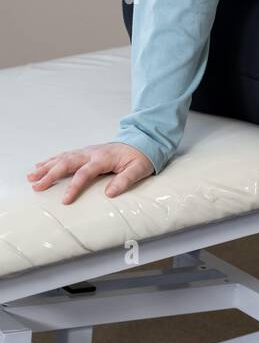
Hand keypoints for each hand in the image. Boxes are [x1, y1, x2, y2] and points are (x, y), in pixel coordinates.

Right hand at [26, 143, 155, 203]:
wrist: (142, 141)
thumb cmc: (140, 157)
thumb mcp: (139, 169)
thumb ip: (125, 180)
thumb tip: (110, 194)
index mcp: (103, 158)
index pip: (84, 173)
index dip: (74, 187)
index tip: (65, 201)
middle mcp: (91, 153)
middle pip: (67, 163)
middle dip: (50, 175)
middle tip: (36, 186)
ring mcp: (86, 151)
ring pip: (62, 158)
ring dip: (46, 167)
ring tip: (32, 177)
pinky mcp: (85, 152)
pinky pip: (64, 155)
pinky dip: (51, 160)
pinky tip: (40, 165)